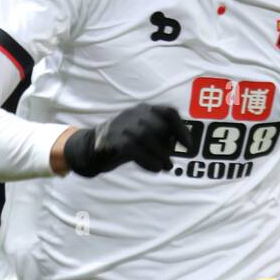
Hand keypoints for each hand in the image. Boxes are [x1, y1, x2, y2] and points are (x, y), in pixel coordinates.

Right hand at [63, 104, 198, 176]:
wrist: (89, 150)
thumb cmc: (123, 145)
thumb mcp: (144, 137)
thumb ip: (161, 137)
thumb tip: (185, 144)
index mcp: (144, 110)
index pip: (169, 112)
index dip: (181, 129)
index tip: (189, 146)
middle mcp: (134, 114)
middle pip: (159, 127)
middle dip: (168, 147)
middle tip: (169, 163)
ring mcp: (122, 125)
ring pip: (147, 136)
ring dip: (160, 156)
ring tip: (165, 168)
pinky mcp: (113, 139)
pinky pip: (134, 148)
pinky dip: (148, 160)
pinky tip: (155, 169)